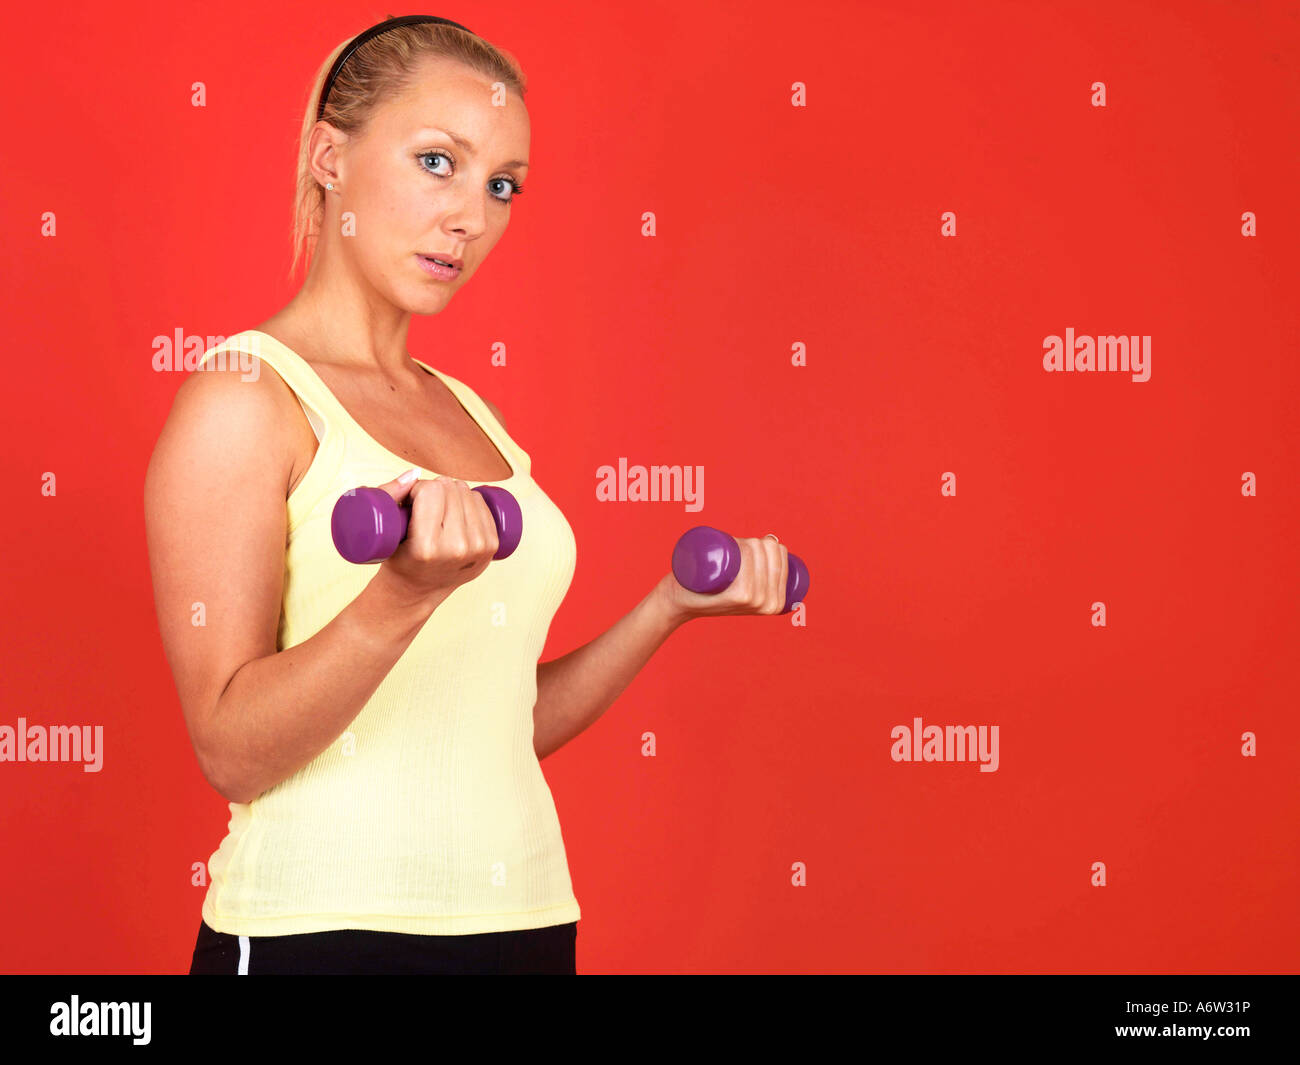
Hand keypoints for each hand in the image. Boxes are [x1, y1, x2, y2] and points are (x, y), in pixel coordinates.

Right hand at [375, 471, 499, 603]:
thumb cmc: (398, 558)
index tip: (411, 502)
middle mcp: (457, 548)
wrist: (420, 590)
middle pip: (450, 488)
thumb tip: (414, 473)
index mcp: (427, 547)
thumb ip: (388, 495)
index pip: (430, 490)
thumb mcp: (384, 530)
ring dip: (452, 494)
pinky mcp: (492, 545)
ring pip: (467, 492)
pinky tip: (456, 514)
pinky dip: (468, 501)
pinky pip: (481, 502)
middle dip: (434, 490)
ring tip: (439, 512)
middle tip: (424, 508)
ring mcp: (478, 547)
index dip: (417, 489)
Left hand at [656, 534, 789, 622]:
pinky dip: (746, 550)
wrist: (681, 600)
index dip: (764, 543)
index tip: (745, 550)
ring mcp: (755, 599)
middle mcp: (769, 602)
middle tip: (732, 553)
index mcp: (776, 603)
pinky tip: (738, 551)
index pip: (780, 554)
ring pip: (758, 550)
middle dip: (753, 542)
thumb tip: (770, 542)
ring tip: (731, 554)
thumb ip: (754, 576)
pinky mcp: (740, 594)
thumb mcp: (737, 590)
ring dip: (746, 543)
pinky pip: (751, 560)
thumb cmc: (709, 591)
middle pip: (769, 551)